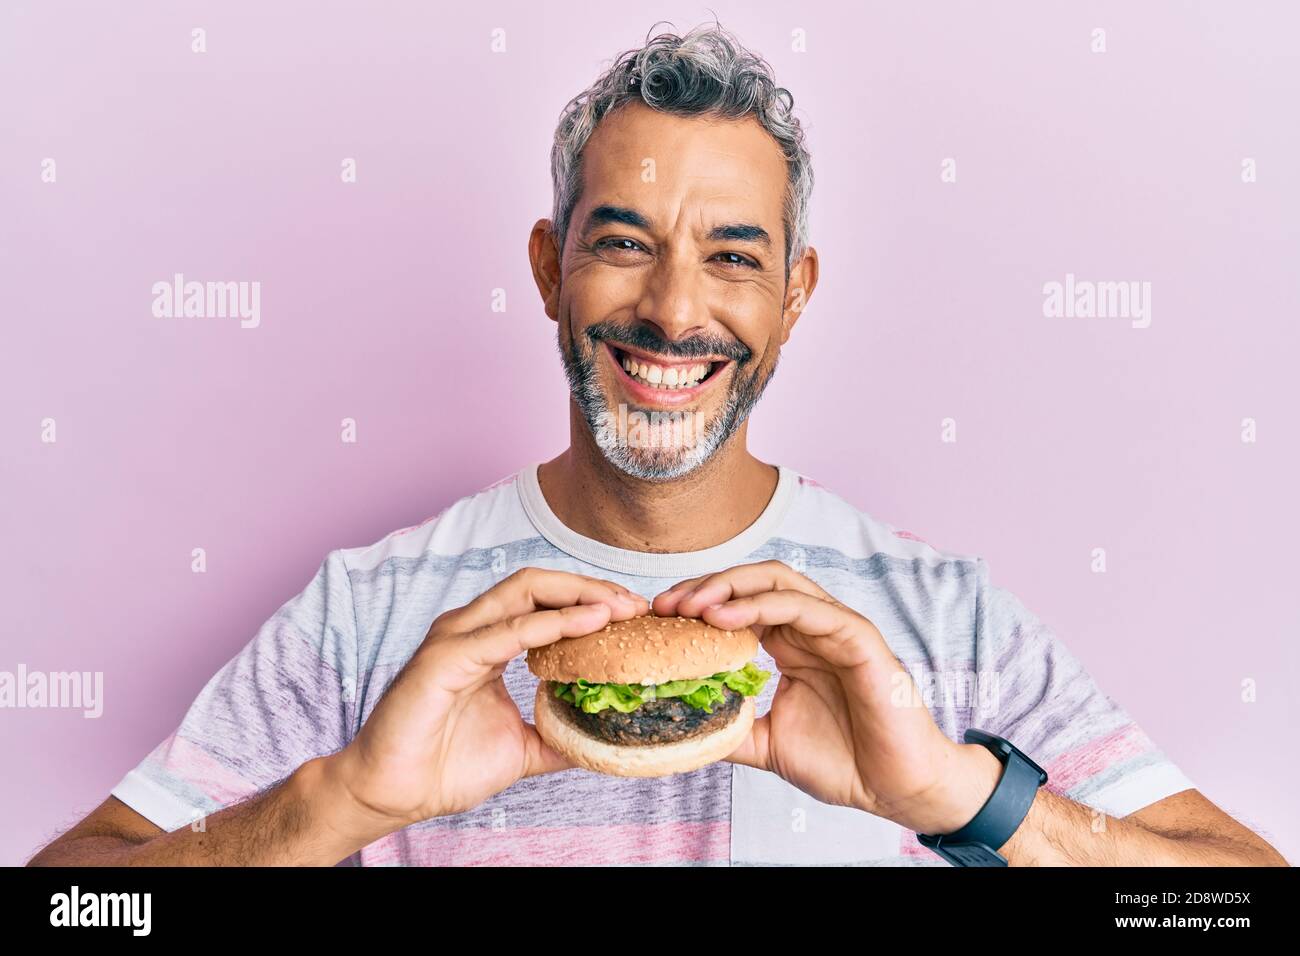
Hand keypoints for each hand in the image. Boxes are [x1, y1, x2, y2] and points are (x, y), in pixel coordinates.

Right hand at [331, 568, 648, 829]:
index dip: (590, 600)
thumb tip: (600, 737)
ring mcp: (455, 639)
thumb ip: (557, 733)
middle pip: (538, 583)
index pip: (544, 600)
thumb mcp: (521, 747)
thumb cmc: (443, 765)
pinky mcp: (444, 659)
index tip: (634, 616)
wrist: (394, 794)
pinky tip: (585, 625)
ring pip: (523, 593)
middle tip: (635, 606)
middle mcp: (471, 629)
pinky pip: (506, 631)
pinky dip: (550, 624)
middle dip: (590, 587)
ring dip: (577, 596)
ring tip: (618, 609)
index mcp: (487, 640)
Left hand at [653, 560, 1001, 834]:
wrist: (897, 789)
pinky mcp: (858, 637)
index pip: (739, 603)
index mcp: (791, 644)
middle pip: (752, 582)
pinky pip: (807, 608)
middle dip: (705, 587)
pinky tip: (727, 619)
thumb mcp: (768, 743)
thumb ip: (730, 727)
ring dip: (729, 589)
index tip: (657, 619)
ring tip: (691, 607)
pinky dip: (763, 606)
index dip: (697, 603)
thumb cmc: (845, 762)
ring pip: (778, 584)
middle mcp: (811, 628)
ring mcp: (836, 628)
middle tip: (665, 607)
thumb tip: (680, 725)